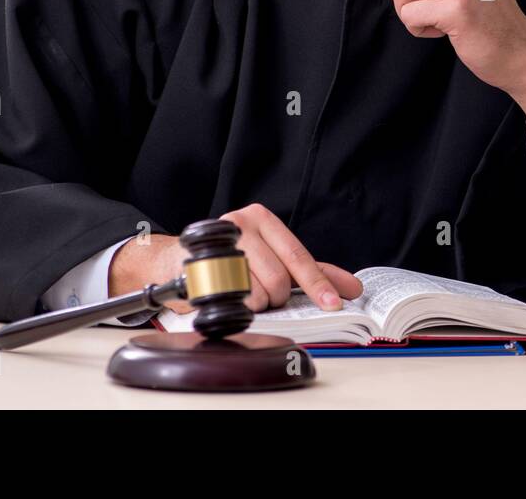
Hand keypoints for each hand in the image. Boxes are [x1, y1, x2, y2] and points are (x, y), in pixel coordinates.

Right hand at [107, 204, 363, 313]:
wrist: (176, 261)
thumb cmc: (229, 259)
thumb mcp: (273, 257)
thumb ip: (309, 270)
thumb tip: (349, 286)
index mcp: (262, 219)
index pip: (298, 256)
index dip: (317, 283)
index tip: (333, 303)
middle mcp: (240, 223)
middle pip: (279, 278)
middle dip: (276, 296)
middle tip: (263, 294)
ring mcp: (218, 243)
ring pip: (258, 290)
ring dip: (256, 302)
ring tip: (243, 292)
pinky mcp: (198, 265)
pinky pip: (232, 298)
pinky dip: (238, 306)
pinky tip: (231, 298)